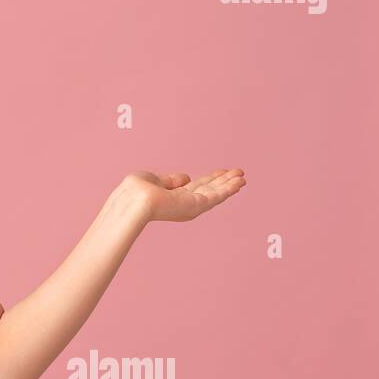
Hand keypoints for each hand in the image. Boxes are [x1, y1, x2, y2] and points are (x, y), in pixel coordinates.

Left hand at [122, 168, 245, 222]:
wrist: (134, 199)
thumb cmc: (137, 190)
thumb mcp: (154, 179)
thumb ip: (171, 180)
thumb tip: (186, 178)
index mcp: (174, 196)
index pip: (197, 186)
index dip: (211, 178)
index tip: (222, 172)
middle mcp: (184, 203)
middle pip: (209, 189)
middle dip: (224, 181)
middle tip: (239, 172)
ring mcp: (191, 205)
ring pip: (216, 192)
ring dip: (230, 184)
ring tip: (243, 176)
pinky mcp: (197, 206)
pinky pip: (217, 196)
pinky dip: (229, 188)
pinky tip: (240, 182)